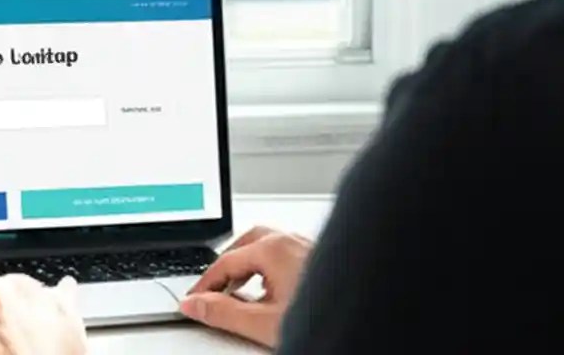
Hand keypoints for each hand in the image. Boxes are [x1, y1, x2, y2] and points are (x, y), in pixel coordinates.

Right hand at [180, 226, 312, 347]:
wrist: (369, 320)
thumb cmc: (325, 317)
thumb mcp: (263, 323)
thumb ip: (223, 313)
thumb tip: (195, 305)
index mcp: (274, 248)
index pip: (226, 261)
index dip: (205, 283)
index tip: (193, 300)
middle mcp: (292, 240)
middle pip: (246, 243)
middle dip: (226, 267)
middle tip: (213, 289)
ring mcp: (309, 246)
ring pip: (268, 244)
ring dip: (249, 264)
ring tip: (239, 289)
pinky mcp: (322, 257)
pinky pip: (286, 252)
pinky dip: (270, 266)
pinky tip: (272, 288)